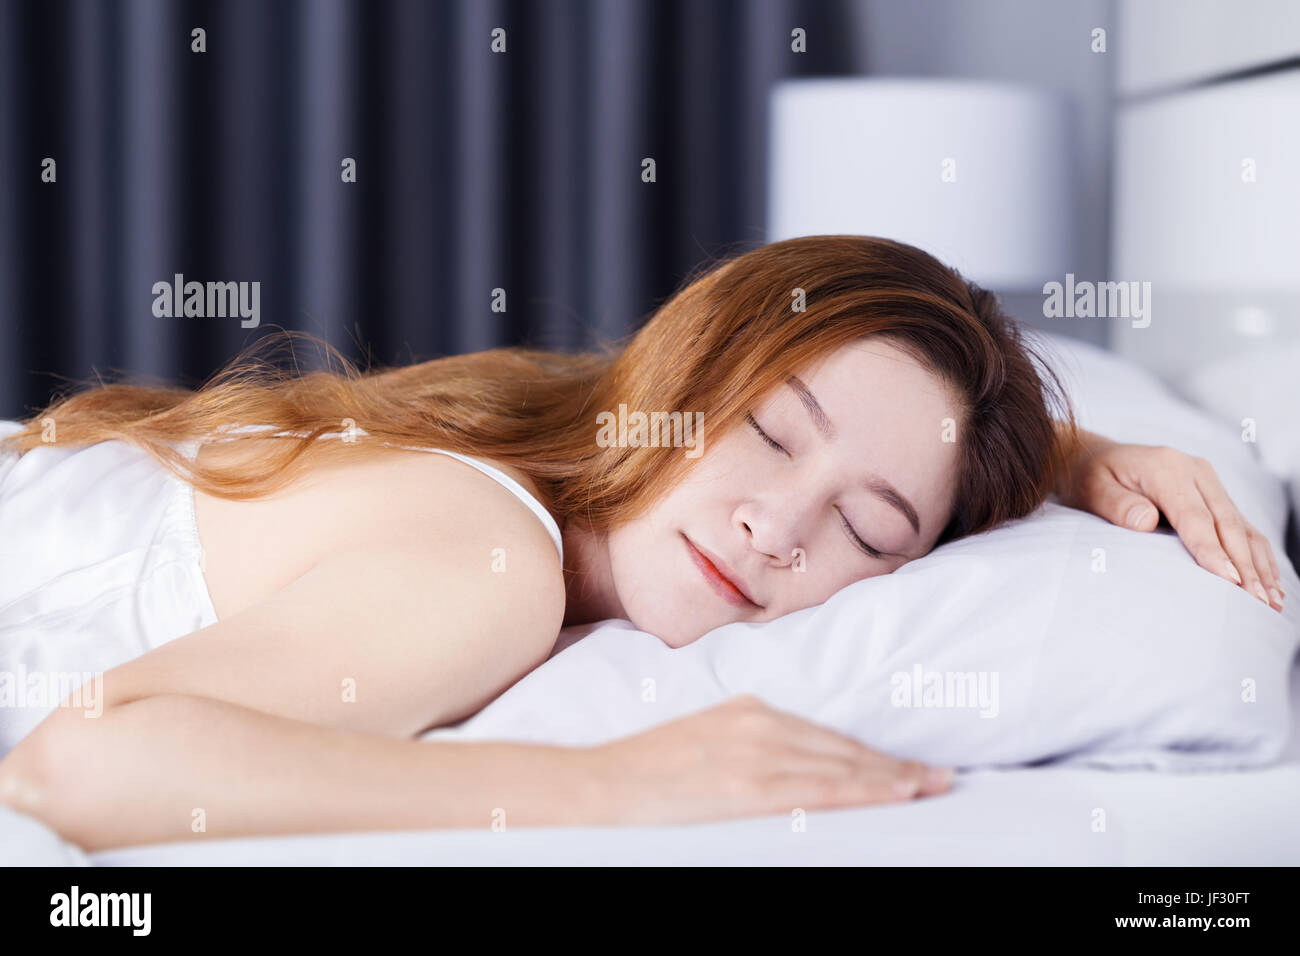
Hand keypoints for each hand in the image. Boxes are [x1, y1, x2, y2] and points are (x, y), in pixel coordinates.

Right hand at [583, 694, 952, 825]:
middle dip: (893, 767)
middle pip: (842, 751)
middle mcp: (760, 725)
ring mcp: (756, 755)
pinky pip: (817, 791)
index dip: (873, 754)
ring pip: (840, 768)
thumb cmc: (649, 770)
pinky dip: (860, 792)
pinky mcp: (748, 786)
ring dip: (889, 780)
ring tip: (927, 788)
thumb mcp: (706, 737)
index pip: (827, 737)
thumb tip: (792, 759)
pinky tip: (889, 796)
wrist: (602, 783)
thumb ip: (749, 741)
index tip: (910, 765)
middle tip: (940, 779)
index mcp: (750, 711)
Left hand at [1057, 433, 1284, 611]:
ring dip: (1259, 563)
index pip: (1196, 517)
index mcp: (1167, 468)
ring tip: (1272, 599)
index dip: (1214, 550)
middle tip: (1259, 601)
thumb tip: (1146, 522)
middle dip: (1245, 564)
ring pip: (1241, 526)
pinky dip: (1256, 553)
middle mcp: (1195, 471)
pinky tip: (1269, 580)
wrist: (1095, 458)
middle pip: (1227, 523)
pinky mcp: (1214, 493)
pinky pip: (1241, 525)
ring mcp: (1208, 481)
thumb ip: (1117, 506)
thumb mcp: (1093, 489)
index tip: (1230, 581)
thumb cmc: (1091, 478)